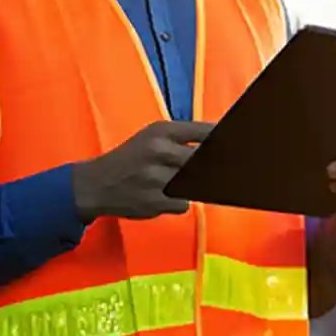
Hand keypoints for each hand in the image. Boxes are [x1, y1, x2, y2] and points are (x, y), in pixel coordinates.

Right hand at [71, 120, 213, 221]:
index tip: (240, 145)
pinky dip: (179, 202)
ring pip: (196, 184)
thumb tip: (222, 146)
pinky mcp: (153, 201)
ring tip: (176, 182)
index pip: (205, 132)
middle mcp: (159, 151)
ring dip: (194, 186)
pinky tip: (162, 197)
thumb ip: (183, 140)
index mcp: (161, 131)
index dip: (226, 139)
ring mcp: (156, 177)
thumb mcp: (152, 139)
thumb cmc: (131, 159)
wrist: (95, 184)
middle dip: (217, 166)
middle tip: (227, 170)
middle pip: (205, 160)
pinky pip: (183, 204)